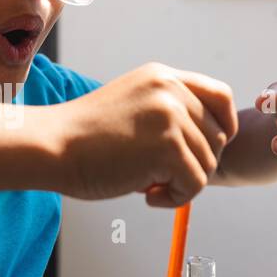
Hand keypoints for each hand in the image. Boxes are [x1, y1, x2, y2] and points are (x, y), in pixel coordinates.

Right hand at [52, 63, 238, 206]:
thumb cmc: (84, 137)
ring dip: (182, 183)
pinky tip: (148, 196)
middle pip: (218, 136)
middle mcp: (171, 91)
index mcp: (163, 77)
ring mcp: (171, 117)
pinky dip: (176, 198)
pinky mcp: (168, 148)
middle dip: (196, 162)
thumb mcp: (132, 106)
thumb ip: (168, 112)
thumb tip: (210, 143)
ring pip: (208, 164)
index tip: (208, 149)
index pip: (221, 96)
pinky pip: (195, 185)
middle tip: (159, 175)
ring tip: (148, 185)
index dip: (224, 126)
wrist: (52, 146)